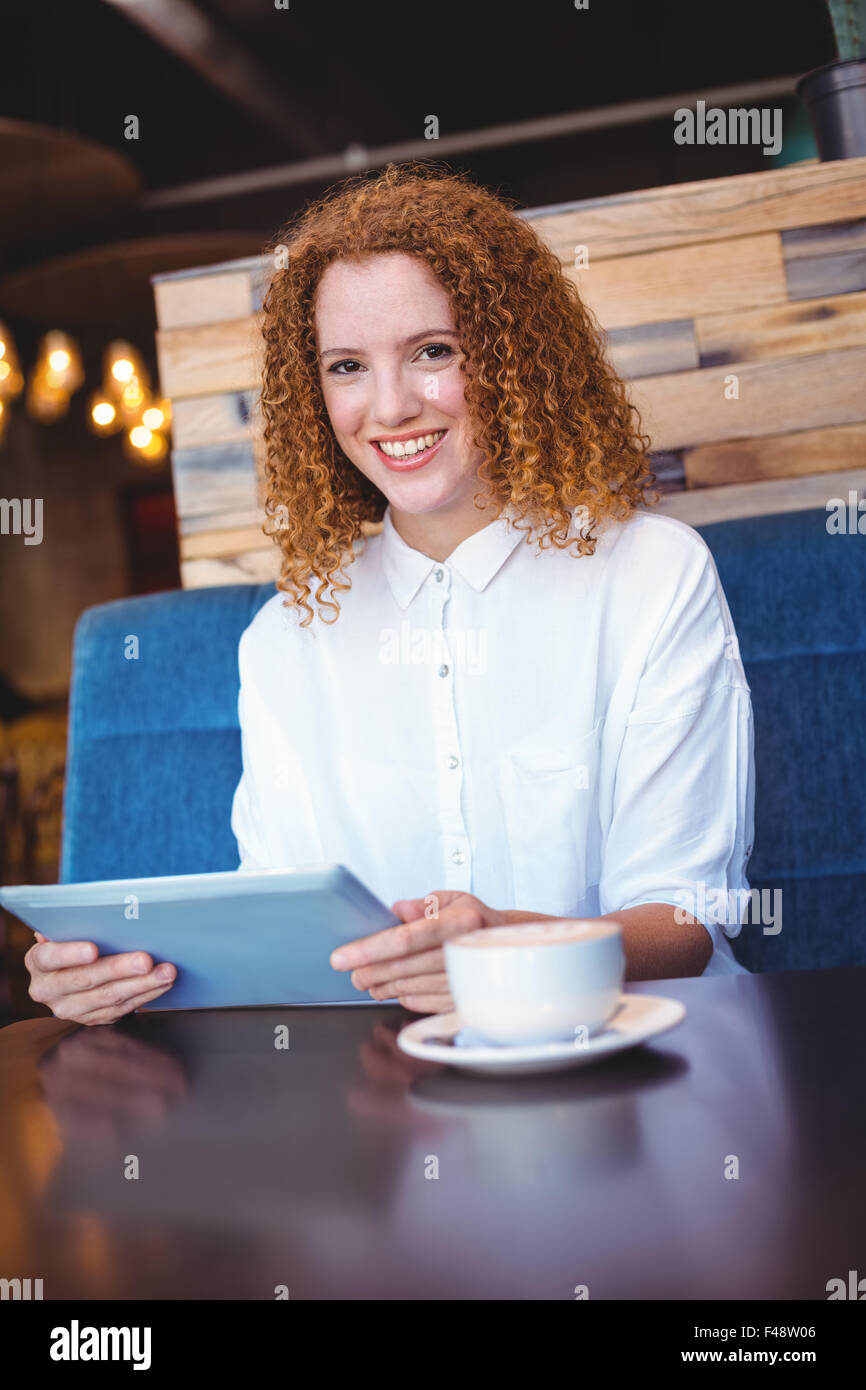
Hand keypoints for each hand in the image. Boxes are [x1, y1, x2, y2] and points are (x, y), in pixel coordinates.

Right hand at [24, 932, 176, 1024]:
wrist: (71, 974)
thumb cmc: (74, 940)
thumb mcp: (67, 930)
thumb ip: (73, 922)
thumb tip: (92, 910)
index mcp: (37, 962)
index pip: (49, 957)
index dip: (70, 953)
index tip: (93, 949)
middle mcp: (47, 990)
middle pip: (84, 979)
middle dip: (119, 969)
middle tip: (145, 960)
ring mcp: (69, 1009)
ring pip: (108, 997)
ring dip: (141, 984)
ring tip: (165, 972)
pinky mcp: (91, 1020)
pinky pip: (121, 1010)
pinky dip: (145, 995)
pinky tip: (162, 983)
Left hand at [330, 891, 506, 1013]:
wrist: (513, 947)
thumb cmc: (477, 920)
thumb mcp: (454, 898)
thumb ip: (423, 904)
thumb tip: (397, 911)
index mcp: (461, 922)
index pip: (404, 939)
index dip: (369, 949)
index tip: (341, 957)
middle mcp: (464, 953)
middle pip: (402, 968)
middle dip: (369, 972)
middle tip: (351, 972)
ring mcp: (466, 982)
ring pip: (409, 989)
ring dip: (382, 987)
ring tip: (368, 981)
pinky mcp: (465, 1002)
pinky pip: (423, 1004)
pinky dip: (403, 997)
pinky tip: (394, 989)